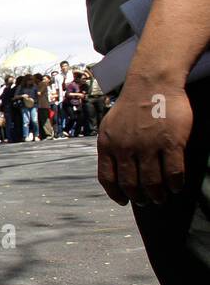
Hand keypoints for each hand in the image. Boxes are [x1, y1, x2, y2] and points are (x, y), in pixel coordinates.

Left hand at [96, 80, 191, 206]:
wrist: (152, 83)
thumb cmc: (131, 105)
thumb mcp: (109, 126)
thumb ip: (109, 147)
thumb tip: (111, 169)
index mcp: (107, 145)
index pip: (107, 178)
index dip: (115, 194)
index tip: (123, 201)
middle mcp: (125, 148)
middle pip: (131, 184)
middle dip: (139, 198)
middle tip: (147, 202)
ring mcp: (148, 146)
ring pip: (153, 182)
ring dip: (157, 194)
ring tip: (161, 198)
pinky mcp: (171, 142)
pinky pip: (173, 172)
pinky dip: (175, 184)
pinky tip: (177, 187)